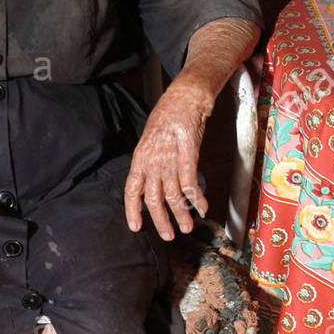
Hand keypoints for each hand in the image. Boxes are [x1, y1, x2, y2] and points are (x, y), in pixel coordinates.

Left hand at [124, 75, 212, 239]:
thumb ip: (149, 162)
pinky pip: (191, 185)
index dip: (132, 210)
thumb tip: (151, 182)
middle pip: (153, 199)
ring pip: (174, 196)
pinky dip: (197, 199)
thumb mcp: (149, 140)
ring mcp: (169, 160)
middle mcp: (152, 162)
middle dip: (161, 221)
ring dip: (182, 214)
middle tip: (169, 235)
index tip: (136, 227)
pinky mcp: (188, 156)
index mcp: (140, 159)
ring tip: (188, 227)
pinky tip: (202, 208)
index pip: (131, 190)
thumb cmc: (168, 117)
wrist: (185, 98)